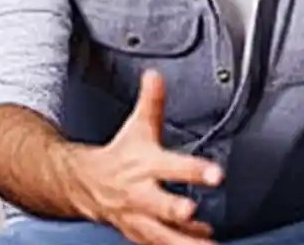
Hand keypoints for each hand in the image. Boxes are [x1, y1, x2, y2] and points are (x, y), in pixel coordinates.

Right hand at [72, 70, 221, 243]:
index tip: (216, 174)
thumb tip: (156, 76)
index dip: (194, 169)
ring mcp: (140, 217)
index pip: (171, 165)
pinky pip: (161, 244)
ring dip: (185, 242)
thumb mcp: (137, 128)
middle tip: (191, 211)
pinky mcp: (141, 233)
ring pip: (162, 235)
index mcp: (144, 164)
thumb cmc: (120, 156)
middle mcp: (141, 193)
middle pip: (159, 204)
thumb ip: (152, 103)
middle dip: (174, 209)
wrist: (87, 184)